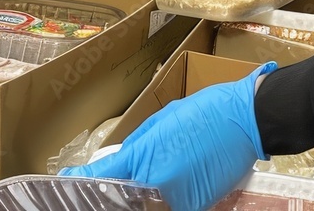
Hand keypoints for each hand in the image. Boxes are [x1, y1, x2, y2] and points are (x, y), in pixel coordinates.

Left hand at [59, 63, 275, 210]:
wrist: (247, 119)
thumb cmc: (206, 111)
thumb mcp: (164, 119)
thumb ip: (138, 145)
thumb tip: (121, 162)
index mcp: (145, 158)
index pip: (104, 177)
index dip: (80, 181)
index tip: (65, 183)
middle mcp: (157, 185)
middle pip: (124, 198)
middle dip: (111, 193)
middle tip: (100, 187)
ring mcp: (177, 199)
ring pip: (148, 204)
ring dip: (139, 197)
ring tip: (132, 187)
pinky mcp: (197, 205)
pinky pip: (171, 206)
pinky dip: (163, 200)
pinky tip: (162, 190)